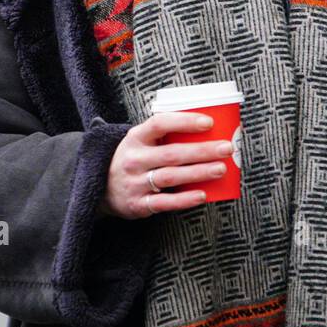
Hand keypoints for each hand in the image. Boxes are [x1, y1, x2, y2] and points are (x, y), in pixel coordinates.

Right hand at [99, 111, 233, 219]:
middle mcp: (134, 160)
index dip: (184, 122)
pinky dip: (184, 200)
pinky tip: (202, 195)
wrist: (100, 187)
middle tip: (226, 148)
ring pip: (171, 177)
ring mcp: (135, 183)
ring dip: (199, 173)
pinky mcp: (138, 204)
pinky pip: (165, 202)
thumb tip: (209, 128)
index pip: (159, 124)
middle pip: (172, 153)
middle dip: (202, 151)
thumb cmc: (133, 159)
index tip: (209, 122)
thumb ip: (164, 135)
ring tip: (221, 169)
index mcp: (135, 138)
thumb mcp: (140, 142)